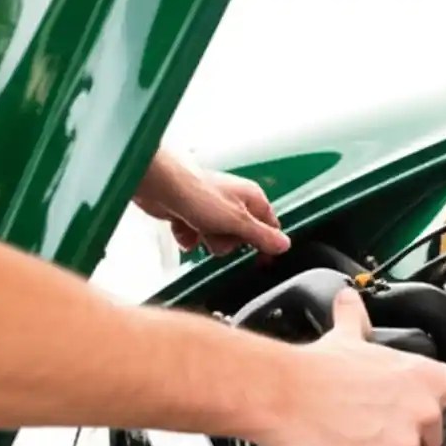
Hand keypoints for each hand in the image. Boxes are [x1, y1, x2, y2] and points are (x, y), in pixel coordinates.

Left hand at [135, 150, 290, 256]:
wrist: (159, 184)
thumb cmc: (199, 195)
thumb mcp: (238, 221)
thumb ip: (262, 236)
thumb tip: (285, 245)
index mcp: (251, 199)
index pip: (269, 227)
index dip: (264, 244)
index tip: (258, 260)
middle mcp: (233, 202)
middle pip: (241, 238)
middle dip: (228, 243)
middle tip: (218, 235)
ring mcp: (211, 208)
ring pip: (218, 239)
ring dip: (207, 240)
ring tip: (198, 229)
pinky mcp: (190, 214)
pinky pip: (195, 236)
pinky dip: (188, 236)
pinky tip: (183, 228)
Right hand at [250, 288, 445, 445]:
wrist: (281, 393)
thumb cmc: (312, 371)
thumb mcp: (344, 340)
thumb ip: (357, 324)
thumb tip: (350, 302)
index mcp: (421, 378)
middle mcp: (422, 410)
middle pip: (428, 444)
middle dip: (401, 440)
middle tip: (365, 425)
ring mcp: (406, 443)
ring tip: (349, 439)